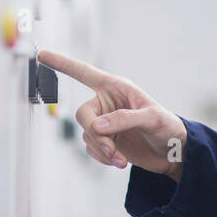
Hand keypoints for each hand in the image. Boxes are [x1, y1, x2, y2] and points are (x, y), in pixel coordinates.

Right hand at [36, 50, 187, 179]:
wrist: (174, 153)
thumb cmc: (168, 127)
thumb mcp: (152, 119)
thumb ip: (124, 119)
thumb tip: (97, 126)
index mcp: (116, 88)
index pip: (84, 72)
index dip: (63, 64)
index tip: (42, 55)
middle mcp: (107, 103)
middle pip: (83, 115)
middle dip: (95, 134)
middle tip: (111, 148)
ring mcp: (105, 123)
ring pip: (87, 135)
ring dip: (101, 149)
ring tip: (120, 159)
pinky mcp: (106, 142)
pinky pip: (91, 149)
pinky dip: (102, 157)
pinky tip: (119, 161)